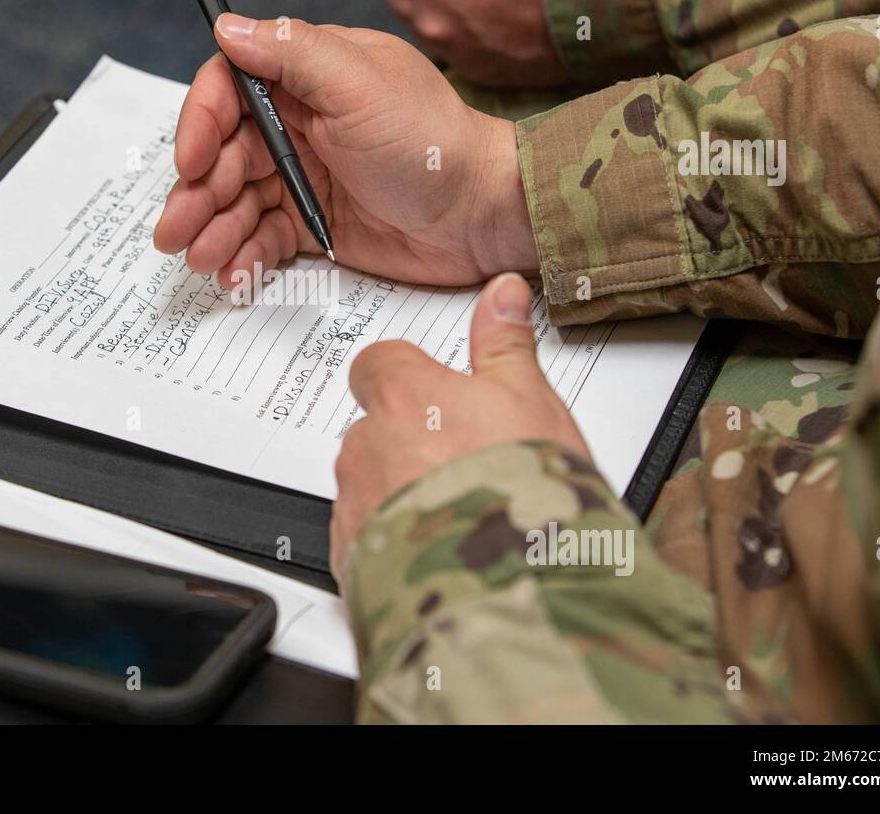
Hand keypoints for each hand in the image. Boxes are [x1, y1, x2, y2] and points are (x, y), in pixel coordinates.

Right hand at [154, 15, 536, 286]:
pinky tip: (233, 275)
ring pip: (237, 201)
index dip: (201, 124)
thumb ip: (293, 54)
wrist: (482, 217)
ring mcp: (306, 177)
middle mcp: (301, 124)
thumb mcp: (362, 85)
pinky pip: (263, 238)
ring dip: (212, 229)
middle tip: (176, 231)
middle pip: (224, 153)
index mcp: (309, 78)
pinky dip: (243, 256)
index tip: (192, 162)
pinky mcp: (316, 225)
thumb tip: (228, 27)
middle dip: (198, 192)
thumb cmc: (433, 144)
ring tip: (202, 260)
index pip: (231, 89)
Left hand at [329, 273, 589, 580]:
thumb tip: (502, 292)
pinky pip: (363, 540)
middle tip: (465, 463)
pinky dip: (392, 543)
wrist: (503, 586)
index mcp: (403, 397)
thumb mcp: (529, 400)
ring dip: (400, 493)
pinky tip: (440, 552)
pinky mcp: (351, 559)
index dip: (406, 376)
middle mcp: (366, 446)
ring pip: (367, 485)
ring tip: (461, 514)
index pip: (377, 363)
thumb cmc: (518, 490)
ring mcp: (354, 504)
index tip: (435, 390)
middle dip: (411, 442)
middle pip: (374, 429)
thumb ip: (505, 343)